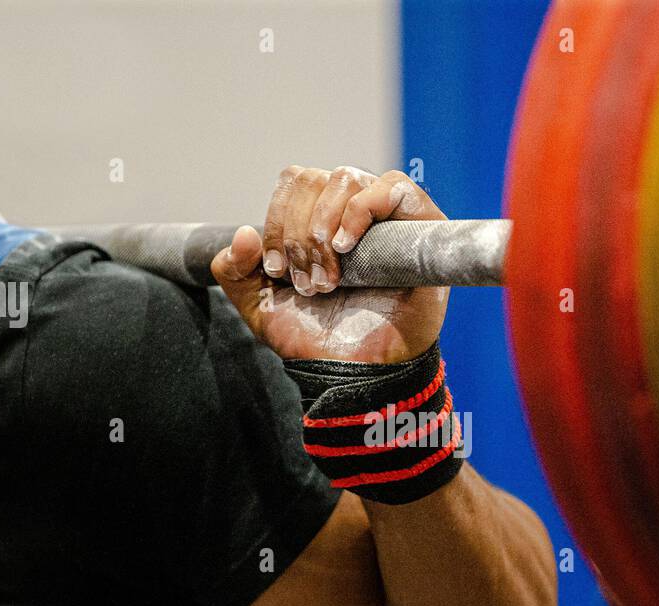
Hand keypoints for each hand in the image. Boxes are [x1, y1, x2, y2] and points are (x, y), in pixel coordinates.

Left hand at [211, 166, 448, 363]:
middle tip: (307, 282)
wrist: (355, 372)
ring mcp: (387, 218)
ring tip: (328, 276)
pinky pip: (395, 188)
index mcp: (318, 220)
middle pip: (315, 179)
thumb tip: (244, 232)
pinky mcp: (423, 227)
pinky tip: (346, 246)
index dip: (277, 220)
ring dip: (325, 226)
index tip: (276, 271)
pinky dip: (361, 210)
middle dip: (300, 232)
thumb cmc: (317, 341)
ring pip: (347, 179)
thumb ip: (235, 271)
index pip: (294, 183)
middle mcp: (352, 212)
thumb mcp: (261, 306)